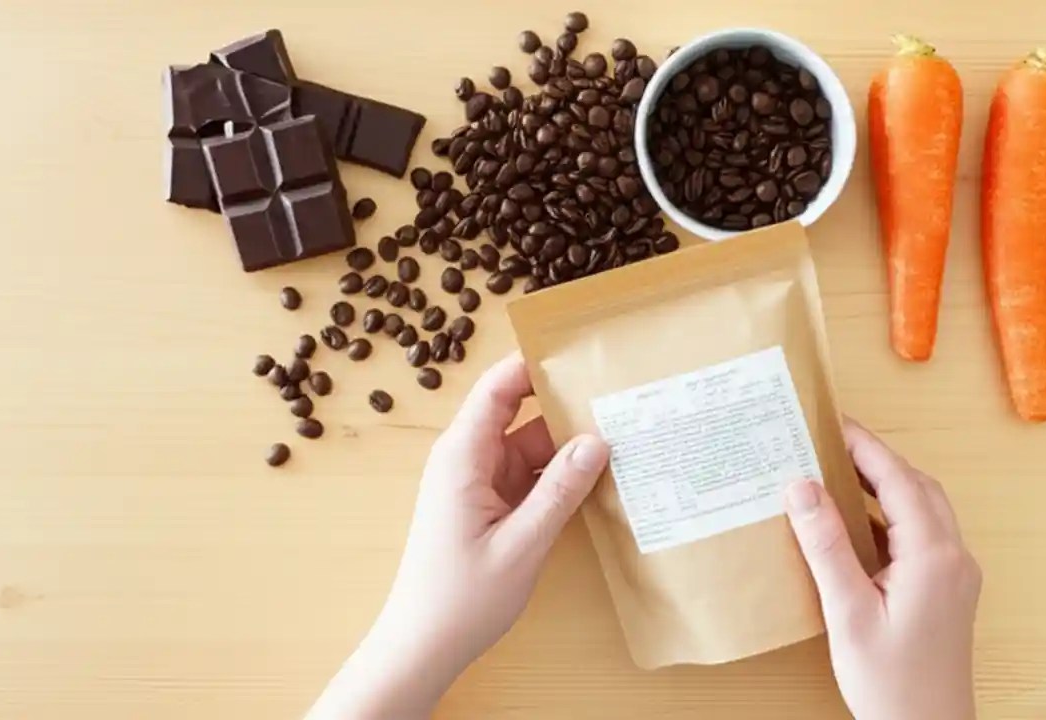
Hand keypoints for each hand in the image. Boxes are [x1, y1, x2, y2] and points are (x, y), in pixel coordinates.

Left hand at [307, 354, 610, 719]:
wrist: (422, 647)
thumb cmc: (461, 597)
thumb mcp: (523, 543)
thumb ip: (561, 490)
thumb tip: (598, 441)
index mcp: (463, 455)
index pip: (500, 386)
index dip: (536, 363)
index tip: (582, 353)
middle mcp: (467, 458)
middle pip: (521, 412)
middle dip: (566, 405)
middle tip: (620, 398)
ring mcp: (476, 481)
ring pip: (529, 445)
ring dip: (568, 446)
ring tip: (623, 437)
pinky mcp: (486, 504)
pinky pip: (526, 474)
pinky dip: (557, 475)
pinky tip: (597, 479)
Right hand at [784, 419, 981, 719]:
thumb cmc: (892, 686)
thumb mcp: (848, 613)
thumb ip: (826, 546)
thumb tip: (802, 488)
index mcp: (933, 557)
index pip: (898, 481)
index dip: (865, 445)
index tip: (832, 421)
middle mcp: (953, 559)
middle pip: (917, 487)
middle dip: (876, 458)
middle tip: (830, 441)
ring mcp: (955, 576)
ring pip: (924, 509)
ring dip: (885, 485)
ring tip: (837, 472)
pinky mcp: (947, 591)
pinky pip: (922, 534)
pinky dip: (889, 515)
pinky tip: (856, 523)